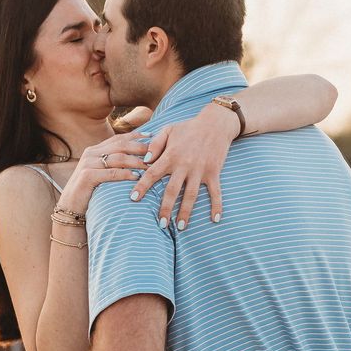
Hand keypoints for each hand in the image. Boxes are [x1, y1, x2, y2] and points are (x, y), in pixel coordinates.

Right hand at [56, 135, 148, 215]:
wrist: (71, 208)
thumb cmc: (90, 192)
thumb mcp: (101, 173)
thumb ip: (113, 164)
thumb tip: (136, 160)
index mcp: (95, 150)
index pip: (118, 139)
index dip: (136, 136)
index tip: (152, 136)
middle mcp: (91, 153)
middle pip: (120, 145)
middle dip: (140, 147)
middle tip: (156, 151)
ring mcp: (88, 163)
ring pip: (118, 158)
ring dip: (136, 161)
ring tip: (151, 166)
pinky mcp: (87, 176)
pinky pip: (111, 172)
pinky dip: (125, 174)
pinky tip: (137, 178)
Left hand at [129, 103, 238, 227]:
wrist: (215, 123)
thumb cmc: (189, 127)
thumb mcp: (168, 130)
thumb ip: (154, 144)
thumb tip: (144, 161)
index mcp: (170, 155)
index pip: (152, 173)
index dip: (142, 186)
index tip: (133, 199)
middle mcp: (184, 165)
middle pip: (172, 190)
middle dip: (166, 208)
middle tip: (161, 225)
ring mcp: (200, 170)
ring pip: (191, 195)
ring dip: (186, 212)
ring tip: (180, 227)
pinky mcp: (214, 172)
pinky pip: (216, 192)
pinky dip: (217, 206)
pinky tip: (215, 219)